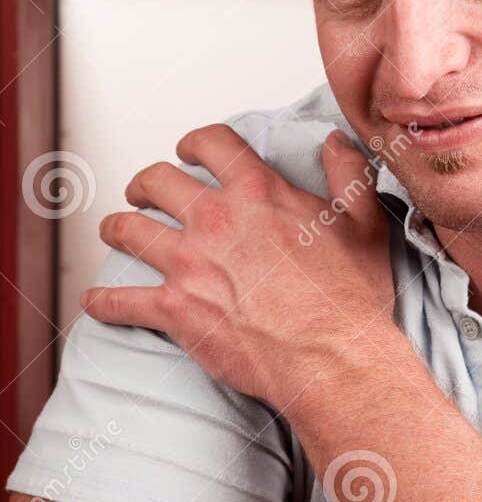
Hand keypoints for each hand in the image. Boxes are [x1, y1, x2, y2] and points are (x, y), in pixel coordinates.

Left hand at [82, 124, 394, 408]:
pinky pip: (119, 301)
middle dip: (145, 183)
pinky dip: (102, 301)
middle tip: (144, 192)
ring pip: (128, 230)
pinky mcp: (174, 310)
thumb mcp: (364, 225)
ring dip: (117, 228)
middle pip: (157, 181)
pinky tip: (96, 301)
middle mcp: (215, 221)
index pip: (212, 145)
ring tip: (116, 231)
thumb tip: (337, 144)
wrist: (332, 358)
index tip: (189, 151)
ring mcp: (188, 264)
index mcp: (258, 194)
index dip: (195, 143)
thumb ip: (348, 176)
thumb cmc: (348, 301)